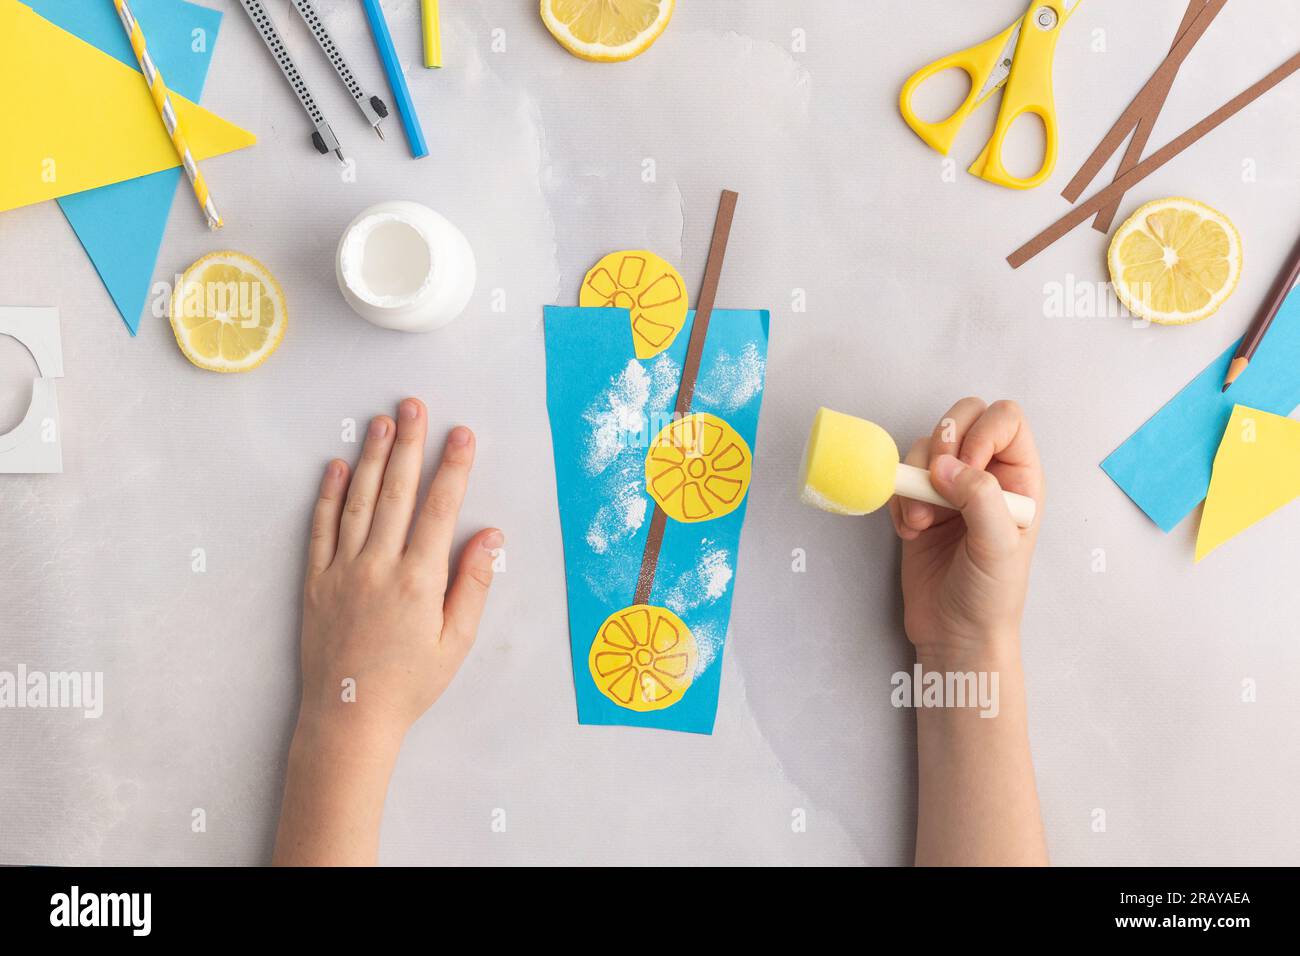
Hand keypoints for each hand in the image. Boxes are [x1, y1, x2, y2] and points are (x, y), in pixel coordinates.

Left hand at [275, 398, 500, 864]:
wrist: (348, 717)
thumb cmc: (409, 685)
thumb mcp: (455, 641)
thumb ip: (472, 584)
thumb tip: (490, 536)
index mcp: (419, 580)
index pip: (438, 509)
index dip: (452, 468)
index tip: (461, 434)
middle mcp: (378, 566)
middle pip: (395, 492)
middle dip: (408, 444)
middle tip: (414, 405)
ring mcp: (342, 570)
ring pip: (357, 501)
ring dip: (370, 458)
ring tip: (380, 422)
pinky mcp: (316, 582)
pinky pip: (321, 529)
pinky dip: (327, 496)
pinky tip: (334, 467)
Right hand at [888, 398, 1043, 663]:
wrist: (956, 633)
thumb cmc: (992, 595)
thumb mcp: (999, 546)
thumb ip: (980, 498)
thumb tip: (945, 466)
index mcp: (1020, 477)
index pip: (1005, 419)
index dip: (982, 433)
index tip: (967, 468)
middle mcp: (988, 474)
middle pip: (963, 417)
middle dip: (942, 443)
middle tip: (936, 480)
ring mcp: (951, 488)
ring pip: (925, 446)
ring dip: (916, 479)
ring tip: (921, 520)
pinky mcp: (920, 504)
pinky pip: (901, 477)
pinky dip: (898, 498)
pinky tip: (910, 531)